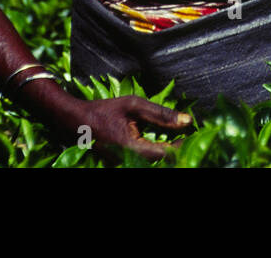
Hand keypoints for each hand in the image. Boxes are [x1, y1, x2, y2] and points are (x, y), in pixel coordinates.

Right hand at [64, 96, 193, 160]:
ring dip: (168, 152)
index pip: (166, 154)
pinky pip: (145, 161)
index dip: (182, 146)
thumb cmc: (104, 110)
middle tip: (190, 136)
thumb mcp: (133, 105)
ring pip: (154, 163)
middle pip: (162, 162)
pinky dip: (156, 153)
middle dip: (177, 149)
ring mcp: (125, 165)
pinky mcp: (123, 164)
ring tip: (179, 138)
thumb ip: (160, 114)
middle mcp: (128, 162)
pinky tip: (163, 142)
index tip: (194, 133)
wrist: (76, 121)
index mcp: (132, 148)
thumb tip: (187, 121)